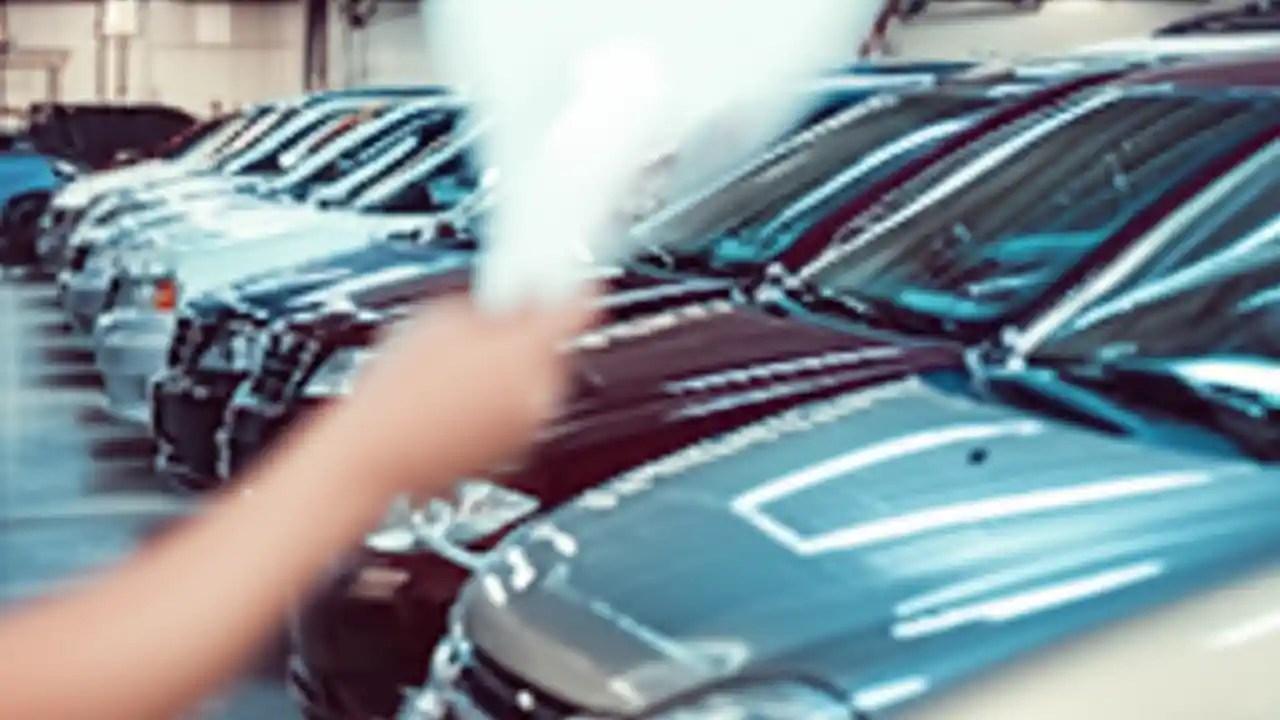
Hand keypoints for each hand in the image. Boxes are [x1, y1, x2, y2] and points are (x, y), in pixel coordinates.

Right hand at [316, 292, 596, 498]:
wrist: (375, 454)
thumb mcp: (441, 318)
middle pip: (554, 345)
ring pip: (537, 378)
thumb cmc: (395, 393)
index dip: (574, 285)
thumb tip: (512, 295)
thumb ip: (490, 304)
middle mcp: (538, 393)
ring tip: (461, 366)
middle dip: (528, 331)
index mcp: (527, 352)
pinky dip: (500, 398)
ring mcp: (528, 426)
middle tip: (490, 323)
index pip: (579, 306)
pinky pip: (519, 409)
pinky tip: (458, 394)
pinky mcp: (514, 449)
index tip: (572, 276)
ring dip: (513, 366)